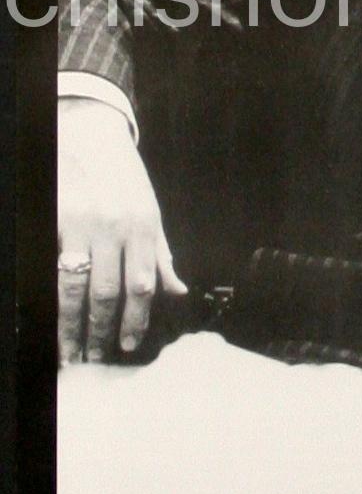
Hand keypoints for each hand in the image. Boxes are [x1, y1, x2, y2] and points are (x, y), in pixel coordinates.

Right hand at [57, 98, 186, 364]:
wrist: (92, 135)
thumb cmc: (124, 176)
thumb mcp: (151, 211)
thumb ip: (160, 254)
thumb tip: (177, 291)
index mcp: (144, 227)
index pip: (143, 285)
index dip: (135, 320)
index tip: (128, 346)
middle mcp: (116, 228)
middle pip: (108, 292)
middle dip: (101, 330)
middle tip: (95, 358)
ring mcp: (84, 224)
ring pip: (77, 286)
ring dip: (72, 324)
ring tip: (70, 350)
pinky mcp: (58, 219)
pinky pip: (54, 266)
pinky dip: (53, 297)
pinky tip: (51, 316)